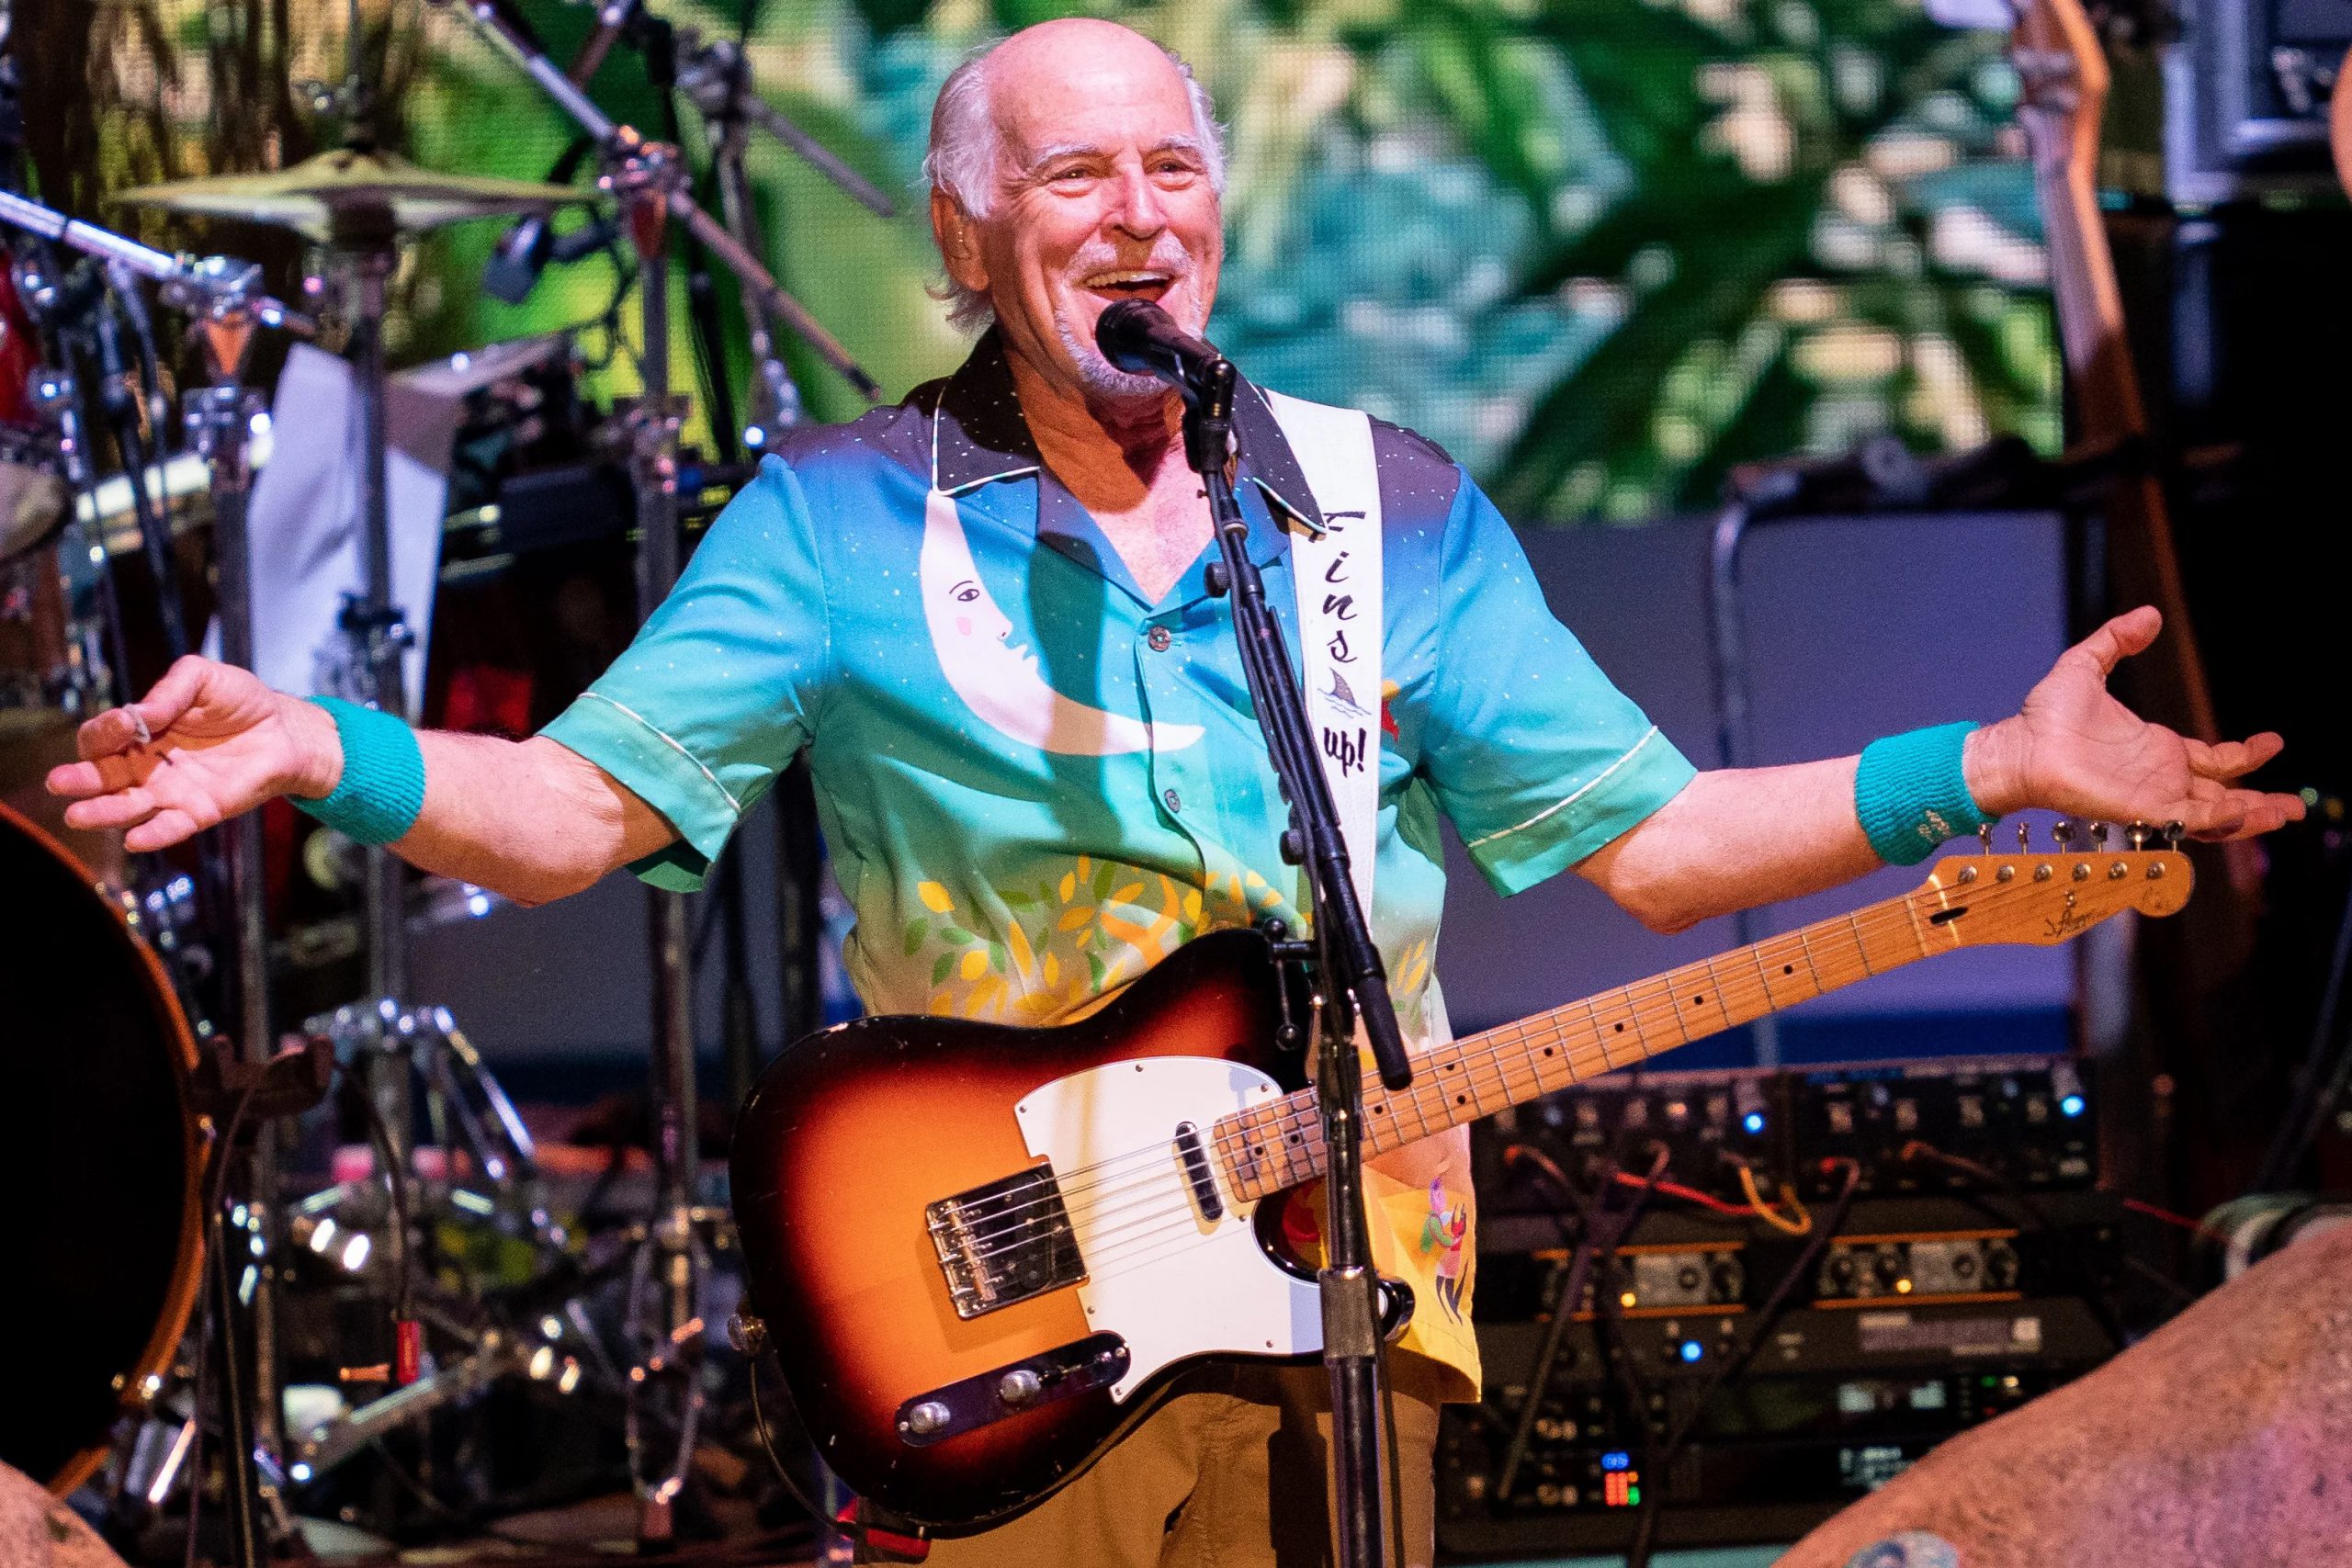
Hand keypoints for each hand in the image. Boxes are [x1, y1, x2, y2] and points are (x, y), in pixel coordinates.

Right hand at [44, 655, 341, 850]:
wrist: (286, 729)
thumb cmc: (240, 701)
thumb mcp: (203, 678)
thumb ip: (170, 690)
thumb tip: (139, 714)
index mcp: (139, 731)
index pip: (103, 736)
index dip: (106, 731)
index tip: (125, 722)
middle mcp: (146, 765)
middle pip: (102, 776)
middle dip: (80, 780)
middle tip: (59, 782)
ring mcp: (170, 790)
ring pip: (127, 806)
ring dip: (102, 812)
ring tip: (77, 815)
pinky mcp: (199, 811)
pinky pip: (172, 827)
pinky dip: (154, 835)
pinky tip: (136, 839)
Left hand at [1966, 607, 2303, 841]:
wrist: (2018, 746)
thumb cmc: (2045, 716)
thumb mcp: (2086, 665)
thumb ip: (2117, 640)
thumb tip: (2149, 616)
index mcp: (2156, 749)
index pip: (2213, 760)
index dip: (2244, 756)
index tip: (2273, 743)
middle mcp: (2160, 777)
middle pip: (2223, 794)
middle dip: (2261, 800)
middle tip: (2298, 804)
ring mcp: (2153, 796)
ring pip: (2214, 813)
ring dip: (2251, 815)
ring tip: (2287, 812)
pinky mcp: (2141, 809)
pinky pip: (2188, 820)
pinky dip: (2219, 820)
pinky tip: (2245, 815)